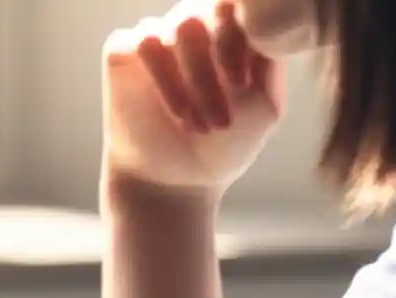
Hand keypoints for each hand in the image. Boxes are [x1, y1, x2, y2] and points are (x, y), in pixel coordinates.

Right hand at [102, 1, 286, 200]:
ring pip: (180, 23)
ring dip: (196, 75)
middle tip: (225, 106)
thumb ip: (271, 60)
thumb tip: (266, 22)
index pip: (244, 6)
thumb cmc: (223, 145)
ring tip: (200, 122)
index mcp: (233, 32)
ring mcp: (160, 36)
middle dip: (221, 56)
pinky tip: (178, 113)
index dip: (244, 35)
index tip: (242, 84)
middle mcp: (198, 27)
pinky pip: (145, 42)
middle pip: (213, 5)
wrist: (174, 182)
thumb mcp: (265, 106)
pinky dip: (163, 78)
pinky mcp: (124, 51)